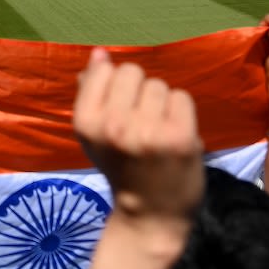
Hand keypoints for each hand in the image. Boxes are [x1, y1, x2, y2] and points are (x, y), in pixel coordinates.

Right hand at [73, 48, 203, 233]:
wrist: (150, 215)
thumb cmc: (121, 167)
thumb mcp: (94, 133)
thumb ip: (92, 91)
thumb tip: (99, 54)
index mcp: (86, 122)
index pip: (106, 69)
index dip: (115, 86)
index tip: (118, 111)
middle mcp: (114, 125)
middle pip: (133, 71)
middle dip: (139, 92)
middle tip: (140, 123)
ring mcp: (148, 131)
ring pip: (159, 84)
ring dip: (161, 104)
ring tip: (157, 131)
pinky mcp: (179, 137)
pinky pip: (181, 97)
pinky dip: (180, 113)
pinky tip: (174, 135)